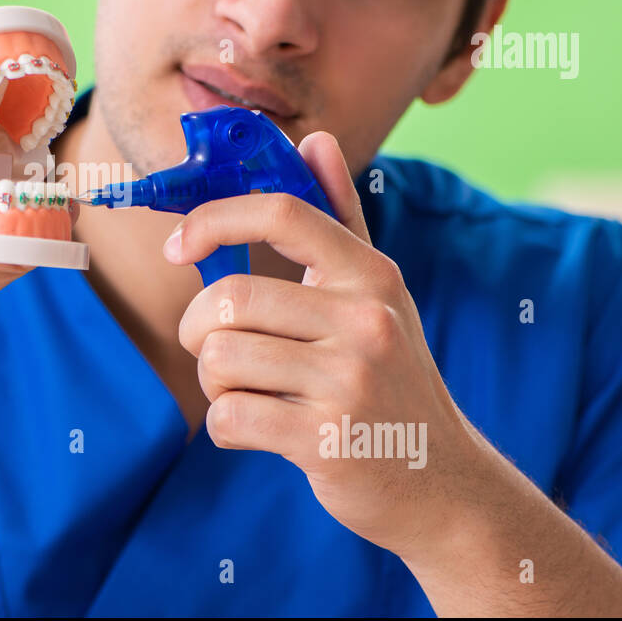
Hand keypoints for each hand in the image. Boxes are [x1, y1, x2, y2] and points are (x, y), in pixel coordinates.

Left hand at [169, 131, 486, 559]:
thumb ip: (342, 218)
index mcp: (372, 276)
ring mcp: (349, 383)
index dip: (216, 218)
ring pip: (220, 361)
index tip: (180, 245)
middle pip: (228, 300)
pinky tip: (260, 430)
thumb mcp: (379, 296)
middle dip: (199, 329)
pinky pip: (229, 417)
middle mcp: (366, 322)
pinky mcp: (327, 441)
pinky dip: (227, 426)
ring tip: (250, 392)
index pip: (284, 214)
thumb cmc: (392, 379)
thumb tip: (314, 138)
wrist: (441, 482)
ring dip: (215, 383)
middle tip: (218, 350)